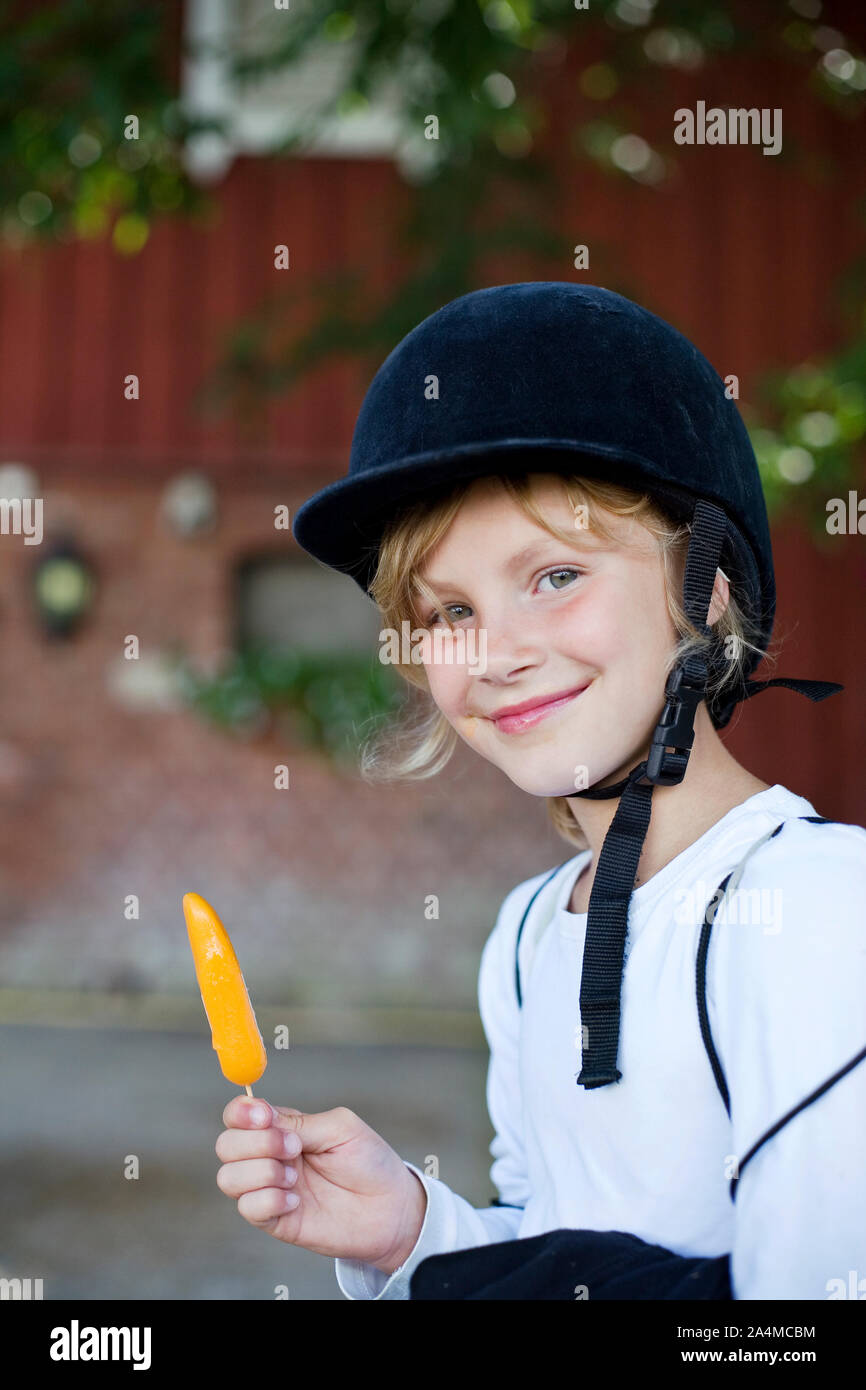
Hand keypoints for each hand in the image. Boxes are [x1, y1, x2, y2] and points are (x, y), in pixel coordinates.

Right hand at [215, 1098, 427, 1272]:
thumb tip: (262, 1118)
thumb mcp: (340, 1128)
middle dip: (256, 1144)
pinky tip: (296, 1201)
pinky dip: (268, 1201)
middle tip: (295, 1148)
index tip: (263, 1118)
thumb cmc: (369, 1161)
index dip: (241, 1112)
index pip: (239, 1114)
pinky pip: (248, 1209)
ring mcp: (269, 1188)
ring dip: (261, 1173)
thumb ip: (300, 1123)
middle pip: (226, 1145)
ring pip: (228, 1178)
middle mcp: (269, 1156)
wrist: (390, 1209)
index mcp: (282, 1127)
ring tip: (294, 1178)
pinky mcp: (275, 1220)